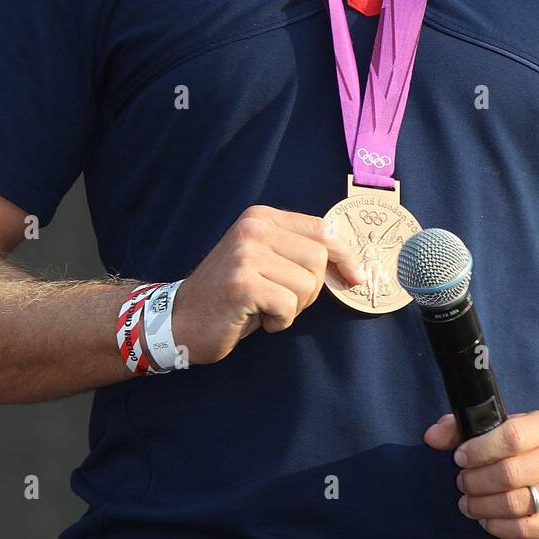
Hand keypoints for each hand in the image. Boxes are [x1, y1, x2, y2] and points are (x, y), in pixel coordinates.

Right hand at [171, 205, 364, 363]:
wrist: (182, 320)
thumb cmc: (233, 297)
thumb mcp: (266, 262)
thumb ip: (299, 253)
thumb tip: (351, 263)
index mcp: (261, 217)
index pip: (322, 228)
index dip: (346, 255)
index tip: (356, 277)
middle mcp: (253, 228)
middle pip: (318, 259)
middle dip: (310, 290)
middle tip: (283, 302)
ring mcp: (246, 253)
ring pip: (307, 284)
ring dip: (294, 307)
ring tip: (267, 309)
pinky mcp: (242, 282)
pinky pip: (288, 304)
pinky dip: (281, 321)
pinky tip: (259, 319)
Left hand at [423, 410, 538, 538]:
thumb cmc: (526, 449)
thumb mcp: (500, 428)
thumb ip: (462, 427)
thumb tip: (432, 437)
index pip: (512, 436)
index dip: (479, 450)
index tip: (459, 458)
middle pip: (510, 473)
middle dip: (476, 481)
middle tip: (462, 483)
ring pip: (515, 503)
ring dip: (482, 505)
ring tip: (468, 503)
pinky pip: (524, 528)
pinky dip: (497, 526)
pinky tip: (486, 519)